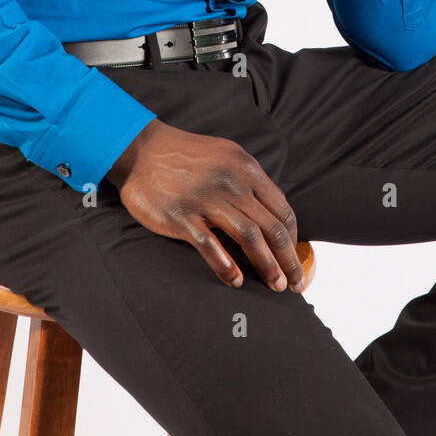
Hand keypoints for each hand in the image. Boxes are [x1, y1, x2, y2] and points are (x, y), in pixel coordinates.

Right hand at [106, 118, 304, 291]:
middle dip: (288, 259)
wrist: (140, 150)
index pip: (281, 208)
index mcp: (245, 167)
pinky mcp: (182, 216)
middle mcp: (231, 182)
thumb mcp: (225, 156)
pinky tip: (236, 281)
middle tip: (295, 283)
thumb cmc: (184, 156)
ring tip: (275, 285)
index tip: (294, 257)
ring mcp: (206, 199)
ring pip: (249, 237)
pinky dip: (227, 267)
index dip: (293, 237)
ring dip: (267, 265)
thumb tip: (271, 213)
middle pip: (271, 227)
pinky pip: (211, 246)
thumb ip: (248, 181)